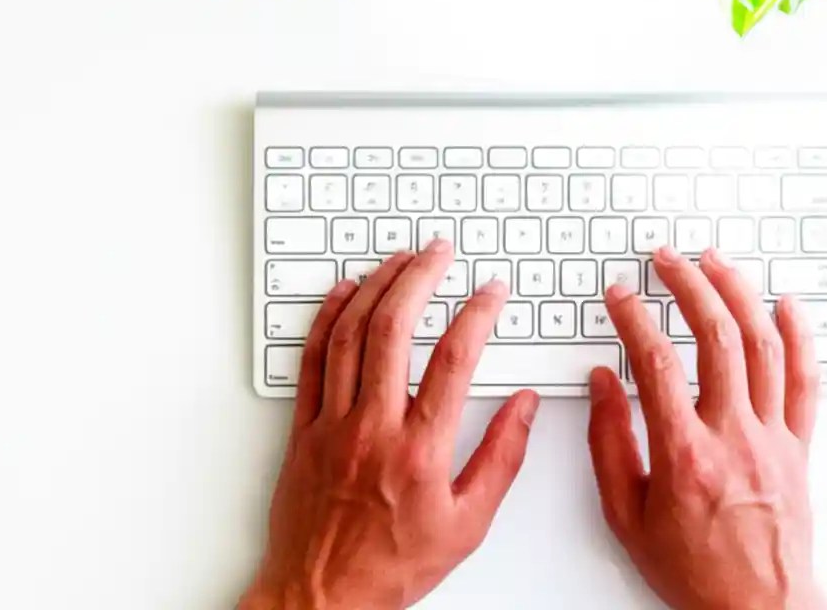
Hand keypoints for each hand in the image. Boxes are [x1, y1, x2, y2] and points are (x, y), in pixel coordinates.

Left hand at [240, 241, 539, 609]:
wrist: (322, 596)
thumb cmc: (392, 567)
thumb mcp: (468, 523)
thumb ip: (501, 458)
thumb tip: (524, 407)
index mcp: (420, 449)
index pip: (454, 359)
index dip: (477, 314)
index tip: (490, 293)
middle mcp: (373, 427)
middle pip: (395, 329)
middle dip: (420, 278)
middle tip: (438, 252)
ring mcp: (332, 425)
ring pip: (350, 336)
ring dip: (375, 288)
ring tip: (397, 261)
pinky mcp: (302, 431)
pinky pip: (311, 362)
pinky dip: (326, 320)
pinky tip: (343, 295)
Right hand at [588, 247, 826, 609]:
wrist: (759, 607)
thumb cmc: (693, 569)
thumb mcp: (627, 515)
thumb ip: (609, 444)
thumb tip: (603, 384)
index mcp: (685, 454)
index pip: (655, 362)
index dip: (633, 318)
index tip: (619, 296)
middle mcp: (734, 437)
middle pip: (715, 337)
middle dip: (687, 286)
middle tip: (666, 260)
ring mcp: (772, 437)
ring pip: (763, 346)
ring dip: (738, 294)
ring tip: (715, 262)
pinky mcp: (798, 446)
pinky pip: (806, 380)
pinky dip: (800, 336)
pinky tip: (786, 305)